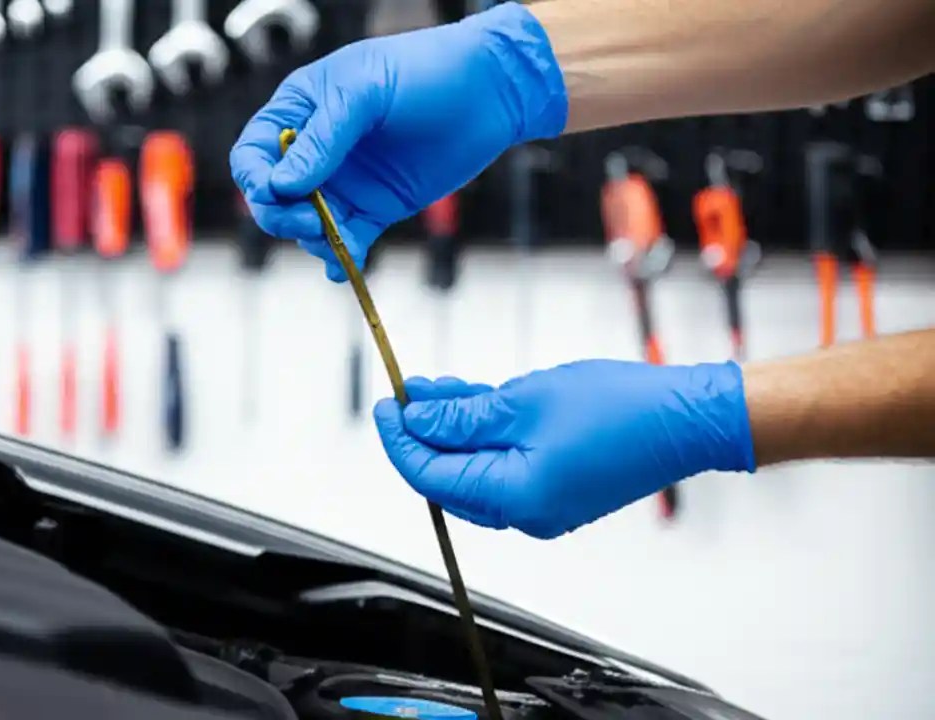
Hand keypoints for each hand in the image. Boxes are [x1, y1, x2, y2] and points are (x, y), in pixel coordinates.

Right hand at [230, 3, 566, 281]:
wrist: (491, 91)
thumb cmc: (426, 71)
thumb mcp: (366, 92)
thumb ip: (324, 138)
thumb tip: (283, 185)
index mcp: (300, 110)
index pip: (254, 152)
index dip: (254, 177)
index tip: (275, 192)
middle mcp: (316, 150)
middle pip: (274, 197)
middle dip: (283, 216)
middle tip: (311, 223)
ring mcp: (345, 182)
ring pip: (307, 224)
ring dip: (314, 239)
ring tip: (337, 240)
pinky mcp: (375, 208)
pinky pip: (347, 239)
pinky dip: (342, 256)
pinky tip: (346, 266)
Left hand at [372, 363, 755, 537]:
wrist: (686, 418)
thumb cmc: (620, 409)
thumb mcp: (523, 401)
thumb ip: (462, 415)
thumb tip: (416, 419)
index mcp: (513, 499)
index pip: (430, 475)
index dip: (399, 440)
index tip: (384, 406)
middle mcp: (524, 513)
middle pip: (449, 475)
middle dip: (422, 432)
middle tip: (403, 393)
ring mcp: (541, 502)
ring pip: (475, 465)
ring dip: (451, 428)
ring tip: (429, 389)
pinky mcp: (556, 485)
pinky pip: (504, 462)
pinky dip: (483, 433)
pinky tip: (467, 400)